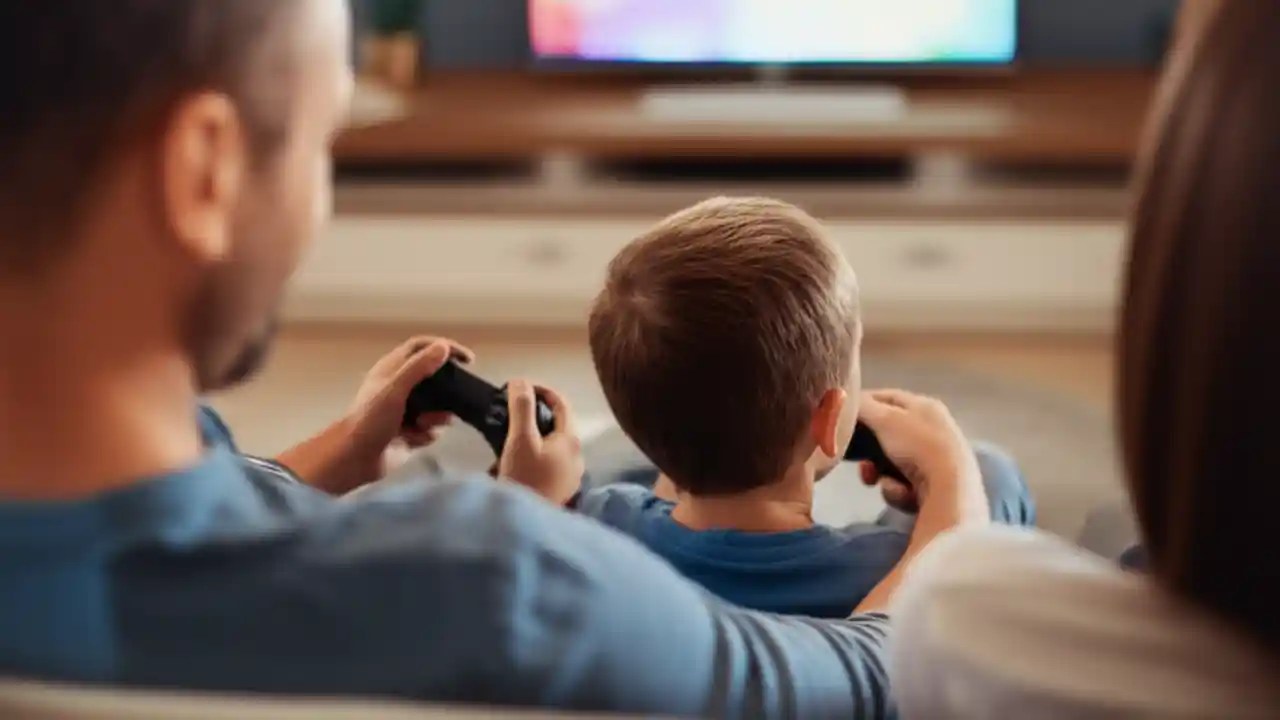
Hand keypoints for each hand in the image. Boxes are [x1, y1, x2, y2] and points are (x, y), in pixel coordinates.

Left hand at [349, 336, 474, 477]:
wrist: (356, 458)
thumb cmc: (372, 419)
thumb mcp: (395, 389)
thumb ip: (419, 367)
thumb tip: (443, 347)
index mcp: (392, 369)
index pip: (422, 347)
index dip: (445, 347)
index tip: (468, 360)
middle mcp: (399, 386)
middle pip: (433, 377)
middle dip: (447, 389)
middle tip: (462, 395)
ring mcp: (405, 410)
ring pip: (436, 406)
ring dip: (438, 416)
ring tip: (428, 424)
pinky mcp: (410, 432)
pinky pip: (431, 429)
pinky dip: (427, 434)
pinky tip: (416, 439)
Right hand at [497, 380, 583, 504]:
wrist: (524, 525)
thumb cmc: (524, 478)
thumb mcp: (520, 439)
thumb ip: (522, 407)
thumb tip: (520, 381)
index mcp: (572, 440)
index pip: (562, 403)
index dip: (542, 390)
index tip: (519, 388)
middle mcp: (578, 456)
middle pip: (559, 424)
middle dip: (537, 414)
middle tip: (512, 412)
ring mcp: (572, 476)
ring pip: (555, 444)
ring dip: (536, 435)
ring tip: (512, 435)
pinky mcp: (561, 490)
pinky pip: (551, 462)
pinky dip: (537, 453)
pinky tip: (519, 460)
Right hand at [856, 389, 980, 512]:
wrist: (950, 489)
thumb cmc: (917, 445)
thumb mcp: (884, 419)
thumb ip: (862, 407)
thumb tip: (844, 399)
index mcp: (924, 405)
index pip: (886, 397)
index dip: (861, 404)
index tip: (840, 418)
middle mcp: (931, 428)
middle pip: (886, 434)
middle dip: (866, 449)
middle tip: (854, 458)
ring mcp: (934, 457)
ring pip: (890, 462)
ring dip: (878, 472)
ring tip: (874, 479)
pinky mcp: (934, 485)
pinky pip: (903, 483)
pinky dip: (897, 489)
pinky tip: (901, 492)